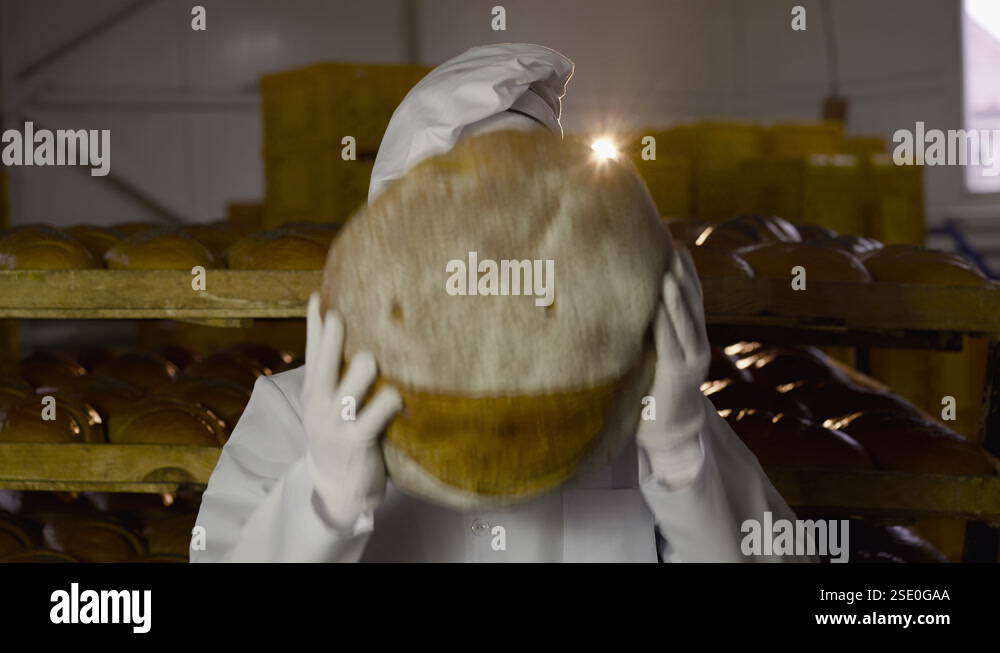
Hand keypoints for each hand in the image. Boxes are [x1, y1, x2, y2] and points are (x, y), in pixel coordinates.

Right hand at [301, 293, 401, 528]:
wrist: (338, 488)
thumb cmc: (340, 434)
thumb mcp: (327, 403)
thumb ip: (333, 371)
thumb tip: (337, 330)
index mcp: (313, 389)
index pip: (312, 350)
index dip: (315, 323)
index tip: (319, 295)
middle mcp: (319, 402)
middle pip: (326, 359)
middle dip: (334, 336)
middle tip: (342, 315)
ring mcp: (336, 421)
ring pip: (357, 377)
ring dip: (370, 366)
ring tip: (377, 363)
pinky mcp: (357, 439)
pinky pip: (381, 408)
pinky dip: (392, 399)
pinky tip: (401, 397)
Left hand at [636, 248, 709, 484]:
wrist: (666, 433)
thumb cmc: (651, 394)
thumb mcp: (651, 356)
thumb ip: (647, 332)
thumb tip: (625, 304)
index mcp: (688, 339)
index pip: (689, 298)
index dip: (684, 271)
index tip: (674, 244)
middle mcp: (695, 344)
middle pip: (692, 302)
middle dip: (683, 272)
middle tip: (674, 243)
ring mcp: (691, 358)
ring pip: (687, 319)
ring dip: (679, 292)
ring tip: (671, 266)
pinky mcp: (679, 373)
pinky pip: (673, 342)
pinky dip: (669, 320)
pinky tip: (663, 302)